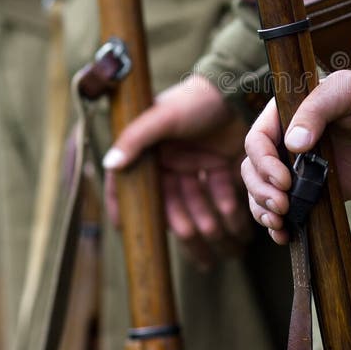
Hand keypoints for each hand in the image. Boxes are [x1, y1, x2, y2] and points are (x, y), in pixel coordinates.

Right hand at [103, 74, 251, 269]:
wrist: (233, 87)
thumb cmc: (193, 99)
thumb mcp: (162, 116)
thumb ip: (136, 138)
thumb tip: (109, 164)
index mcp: (150, 156)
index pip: (133, 191)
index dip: (130, 215)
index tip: (136, 239)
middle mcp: (171, 166)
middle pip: (175, 209)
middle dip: (191, 235)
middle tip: (204, 262)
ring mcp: (197, 169)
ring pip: (201, 208)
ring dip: (214, 230)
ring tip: (228, 251)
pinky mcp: (221, 167)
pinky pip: (223, 197)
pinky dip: (232, 215)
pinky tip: (241, 233)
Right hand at [240, 70, 350, 243]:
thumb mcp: (345, 91)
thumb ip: (316, 111)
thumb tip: (293, 143)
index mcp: (285, 115)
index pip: (257, 140)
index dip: (263, 162)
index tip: (283, 180)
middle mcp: (285, 141)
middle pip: (253, 169)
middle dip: (261, 190)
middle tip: (282, 205)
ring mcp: (297, 168)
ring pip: (262, 191)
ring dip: (263, 209)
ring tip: (279, 222)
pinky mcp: (313, 189)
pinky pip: (286, 208)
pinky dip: (278, 224)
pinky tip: (283, 234)